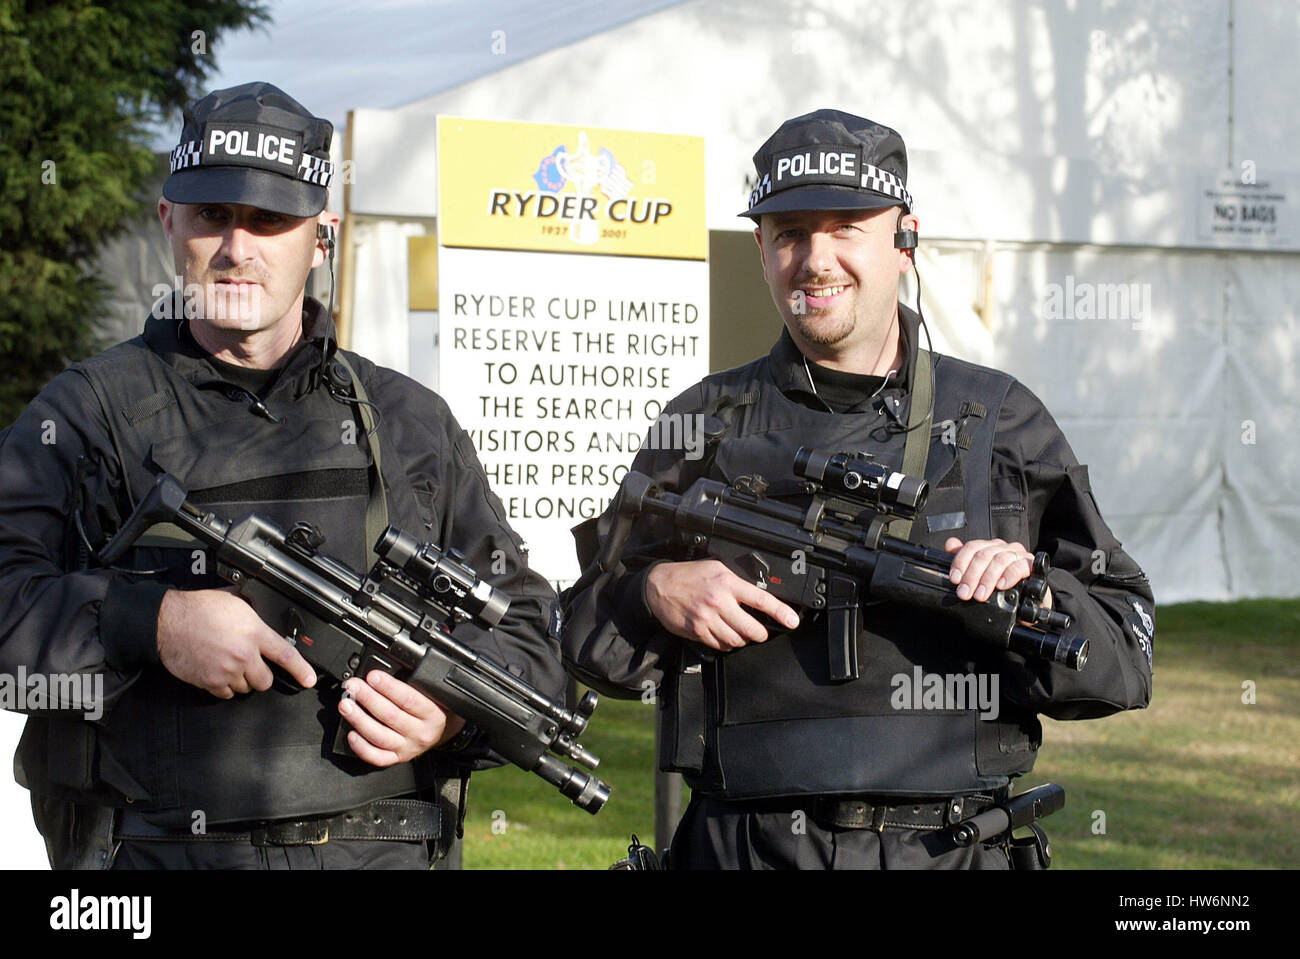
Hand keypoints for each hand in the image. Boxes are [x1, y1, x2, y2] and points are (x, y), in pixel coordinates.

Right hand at [157, 588, 316, 697]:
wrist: (168, 621)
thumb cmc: (198, 608)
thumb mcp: (234, 600)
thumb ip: (253, 610)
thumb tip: (265, 607)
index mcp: (254, 633)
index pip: (285, 655)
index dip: (301, 670)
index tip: (309, 679)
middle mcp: (243, 655)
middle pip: (266, 681)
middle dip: (261, 674)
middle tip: (252, 664)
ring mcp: (227, 671)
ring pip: (246, 688)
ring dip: (243, 680)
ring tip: (231, 664)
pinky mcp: (210, 682)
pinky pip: (226, 694)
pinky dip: (225, 687)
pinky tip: (219, 672)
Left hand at [339, 670, 464, 766]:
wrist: (443, 732)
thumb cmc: (435, 709)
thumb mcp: (433, 695)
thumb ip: (414, 686)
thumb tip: (383, 673)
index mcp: (433, 714)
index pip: (408, 699)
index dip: (388, 687)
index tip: (372, 676)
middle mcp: (421, 733)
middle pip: (390, 716)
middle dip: (368, 698)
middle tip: (353, 686)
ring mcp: (408, 748)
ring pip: (380, 736)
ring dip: (359, 719)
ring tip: (346, 705)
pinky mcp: (397, 758)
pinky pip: (377, 757)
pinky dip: (362, 747)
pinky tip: (351, 734)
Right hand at [645, 559, 800, 650]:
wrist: (658, 586)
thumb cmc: (690, 576)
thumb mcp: (717, 568)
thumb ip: (738, 581)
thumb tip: (760, 593)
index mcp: (727, 582)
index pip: (761, 600)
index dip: (780, 612)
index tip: (792, 621)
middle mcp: (718, 601)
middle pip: (751, 629)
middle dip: (761, 634)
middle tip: (761, 632)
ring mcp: (707, 619)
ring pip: (736, 641)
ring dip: (743, 640)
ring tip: (741, 632)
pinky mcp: (697, 631)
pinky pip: (719, 645)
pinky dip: (726, 644)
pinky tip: (724, 635)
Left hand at [943, 538, 1051, 608]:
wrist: (1028, 600)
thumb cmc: (1002, 587)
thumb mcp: (980, 576)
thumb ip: (965, 559)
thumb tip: (950, 544)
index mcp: (989, 547)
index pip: (972, 547)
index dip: (961, 562)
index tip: (955, 579)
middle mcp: (1003, 548)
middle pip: (983, 554)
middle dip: (971, 575)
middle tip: (965, 593)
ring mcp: (1018, 555)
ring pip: (999, 560)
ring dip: (987, 579)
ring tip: (980, 595)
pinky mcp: (1031, 565)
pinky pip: (1020, 566)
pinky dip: (1009, 575)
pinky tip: (1001, 586)